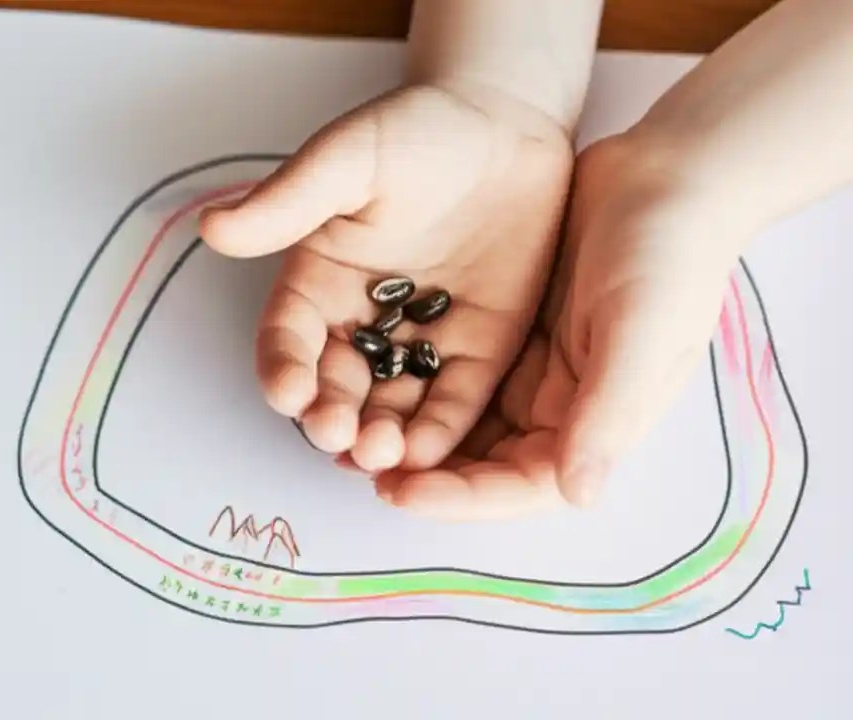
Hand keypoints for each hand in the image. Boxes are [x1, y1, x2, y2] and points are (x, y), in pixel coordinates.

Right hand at [199, 82, 572, 473]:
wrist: (507, 119)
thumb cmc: (416, 130)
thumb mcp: (346, 159)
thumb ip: (287, 201)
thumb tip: (213, 229)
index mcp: (320, 281)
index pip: (290, 337)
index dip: (283, 367)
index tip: (287, 392)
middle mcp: (364, 320)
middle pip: (337, 384)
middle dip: (331, 416)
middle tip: (338, 436)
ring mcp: (422, 339)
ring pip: (392, 403)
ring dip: (380, 437)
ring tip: (382, 455)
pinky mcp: (480, 347)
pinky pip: (456, 397)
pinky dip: (439, 429)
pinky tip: (429, 452)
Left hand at [373, 132, 751, 518]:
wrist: (667, 173)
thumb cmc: (668, 254)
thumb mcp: (641, 331)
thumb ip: (608, 411)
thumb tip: (578, 496)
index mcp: (596, 423)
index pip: (521, 486)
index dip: (462, 498)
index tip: (401, 493)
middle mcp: (560, 408)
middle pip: (482, 464)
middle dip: (423, 474)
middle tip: (356, 464)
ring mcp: (532, 370)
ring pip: (460, 422)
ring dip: (410, 432)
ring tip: (347, 431)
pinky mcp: (508, 330)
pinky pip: (452, 369)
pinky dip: (414, 378)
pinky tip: (366, 374)